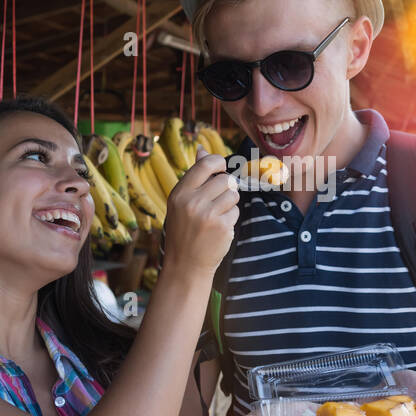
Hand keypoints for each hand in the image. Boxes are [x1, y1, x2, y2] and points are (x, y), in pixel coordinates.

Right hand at [161, 145, 238, 272]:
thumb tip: (201, 149)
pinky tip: (218, 229)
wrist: (185, 265)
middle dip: (226, 188)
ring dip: (229, 204)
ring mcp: (208, 215)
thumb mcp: (180, 202)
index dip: (218, 162)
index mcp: (179, 193)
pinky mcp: (222, 227)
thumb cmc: (184, 230)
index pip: (205, 165)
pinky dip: (230, 219)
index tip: (221, 168)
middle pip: (225, 179)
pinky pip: (235, 212)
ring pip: (233, 195)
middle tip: (217, 201)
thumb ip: (194, 177)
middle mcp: (192, 202)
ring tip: (216, 216)